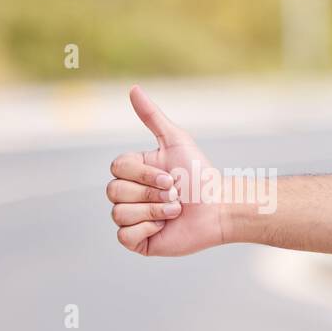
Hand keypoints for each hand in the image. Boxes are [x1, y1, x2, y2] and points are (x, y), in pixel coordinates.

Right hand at [107, 86, 223, 255]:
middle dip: (151, 194)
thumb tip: (133, 88)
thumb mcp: (175, 140)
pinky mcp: (137, 241)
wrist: (218, 209)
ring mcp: (131, 218)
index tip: (170, 177)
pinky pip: (124, 235)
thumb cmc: (199, 175)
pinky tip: (164, 227)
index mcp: (133, 171)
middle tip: (176, 195)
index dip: (144, 175)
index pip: (116, 169)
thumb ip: (152, 116)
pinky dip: (147, 229)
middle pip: (113, 191)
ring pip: (119, 213)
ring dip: (153, 212)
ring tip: (175, 211)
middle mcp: (128, 194)